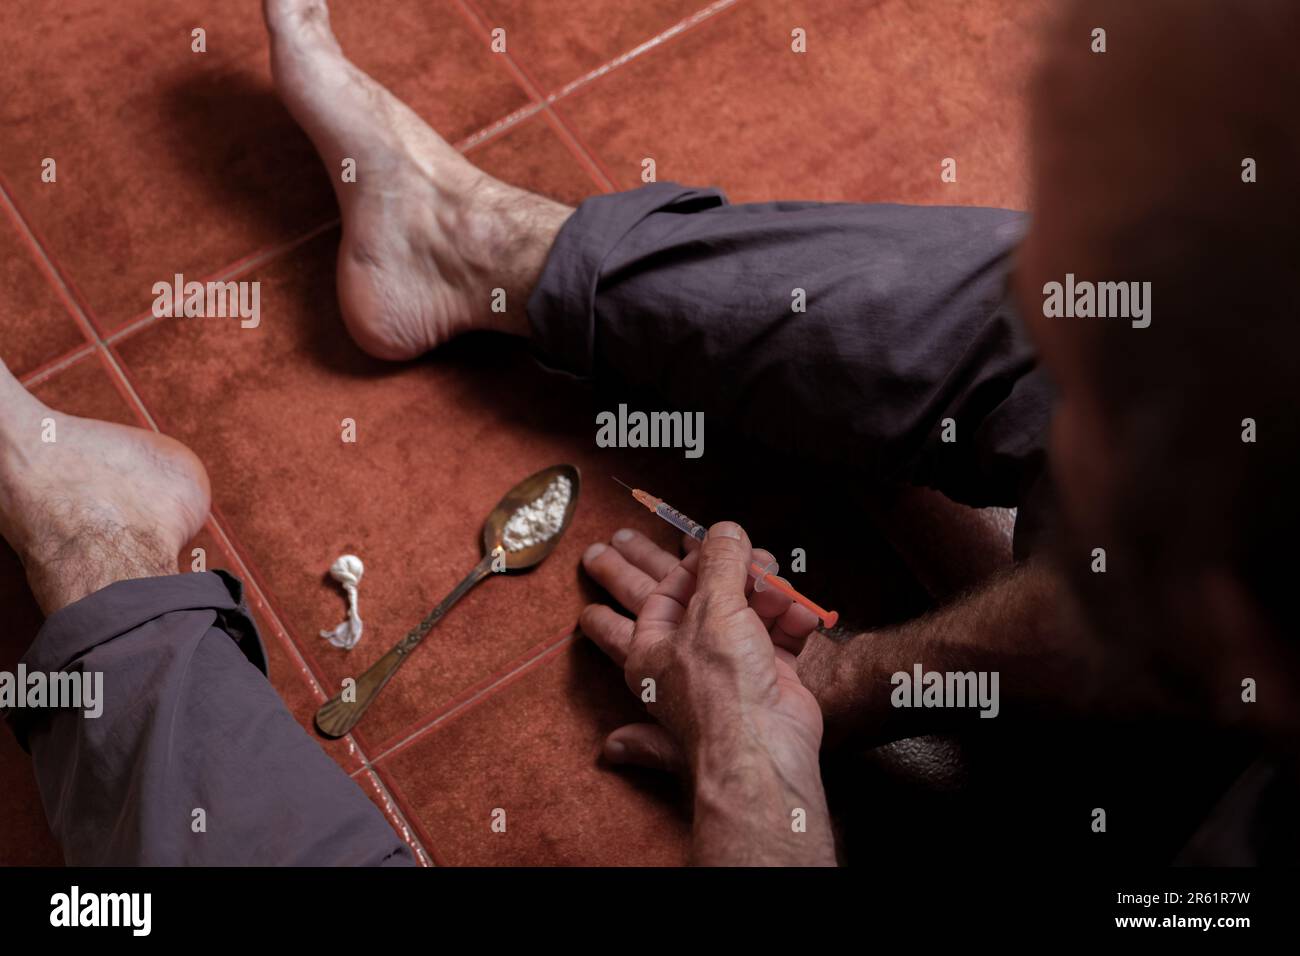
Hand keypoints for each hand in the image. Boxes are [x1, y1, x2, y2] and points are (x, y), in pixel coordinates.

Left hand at [579, 522, 822, 778]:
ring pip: (743, 608)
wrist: (768, 744)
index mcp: (653, 649)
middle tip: (632, 538)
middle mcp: (689, 657)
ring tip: (773, 578)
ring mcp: (731, 665)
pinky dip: (790, 619)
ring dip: (763, 590)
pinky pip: (778, 632)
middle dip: (677, 565)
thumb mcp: (713, 608)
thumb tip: (724, 531)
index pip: (651, 597)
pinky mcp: (769, 674)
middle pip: (684, 598)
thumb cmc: (723, 685)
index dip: (661, 566)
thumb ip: (719, 561)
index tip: (660, 544)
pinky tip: (799, 611)